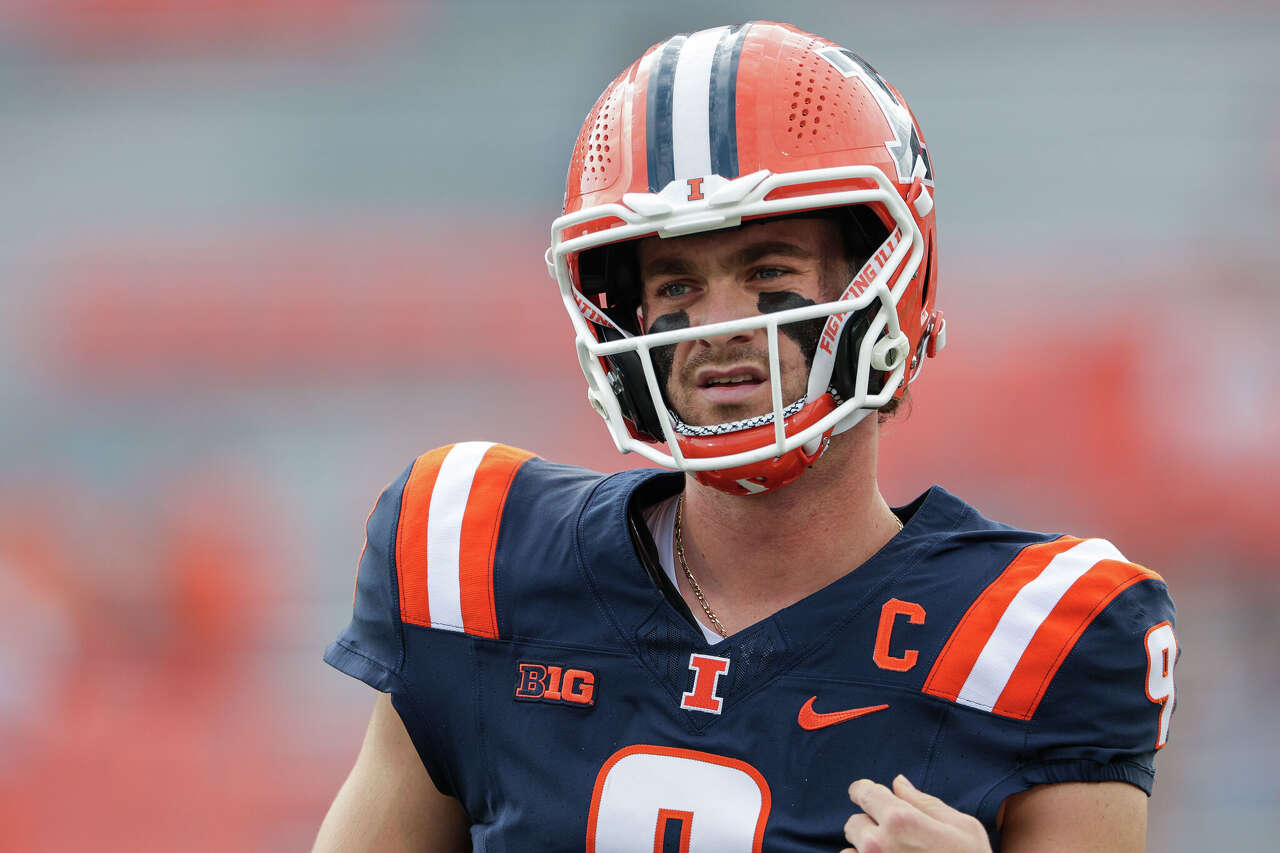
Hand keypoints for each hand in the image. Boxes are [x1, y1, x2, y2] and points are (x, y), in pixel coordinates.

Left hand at [842, 774, 990, 852]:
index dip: (865, 791)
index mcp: (900, 820)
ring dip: (864, 849)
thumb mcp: (962, 827)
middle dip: (870, 823)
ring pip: (850, 849)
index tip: (869, 795)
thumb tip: (899, 783)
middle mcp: (879, 844)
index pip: (862, 792)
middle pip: (854, 822)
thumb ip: (925, 802)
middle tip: (893, 834)